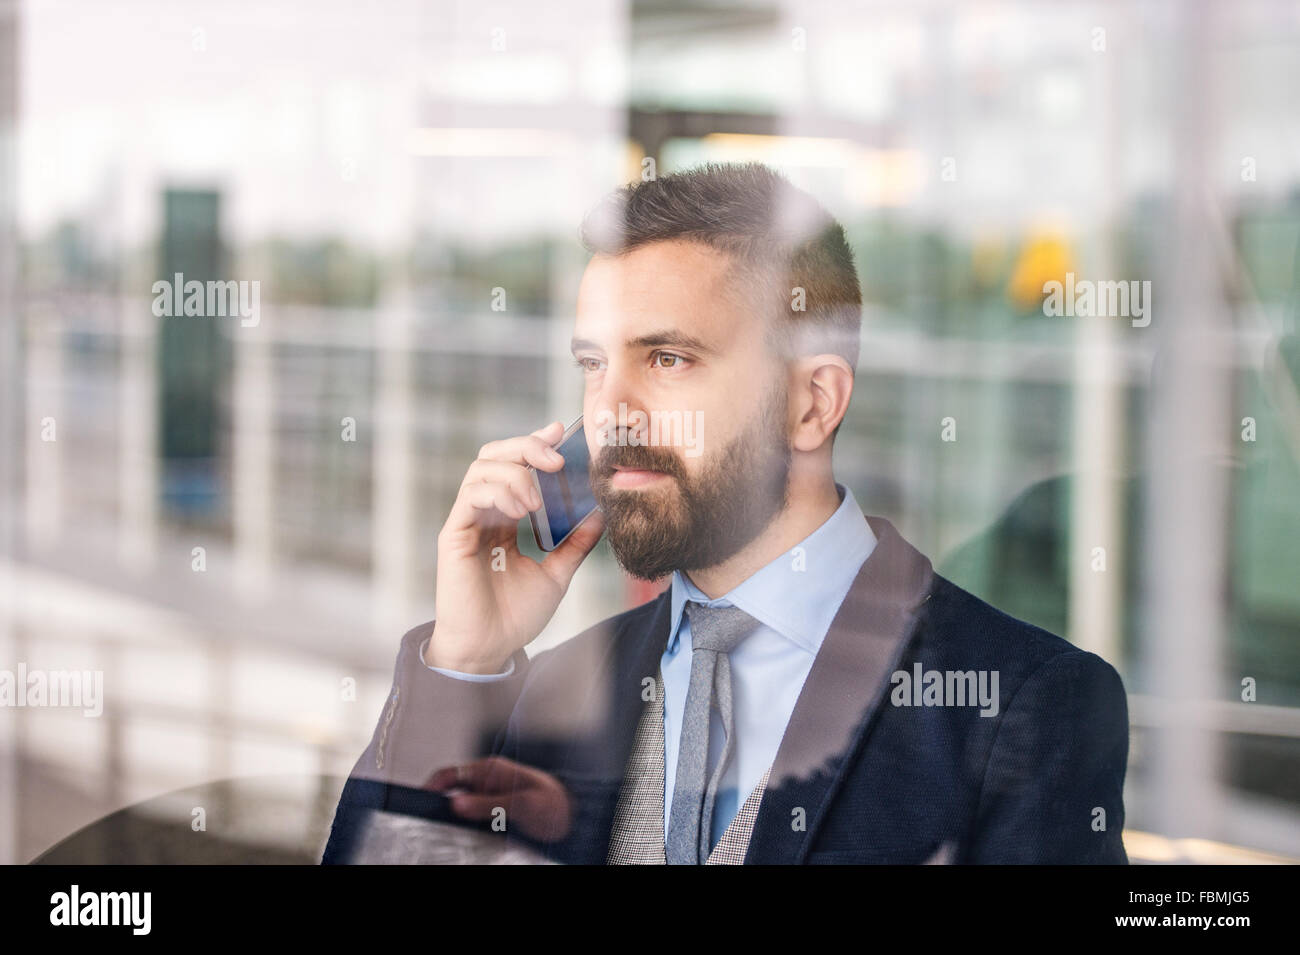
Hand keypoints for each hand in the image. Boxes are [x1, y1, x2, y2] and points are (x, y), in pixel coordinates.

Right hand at [427, 756, 572, 842]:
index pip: (449, 774)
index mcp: (490, 770)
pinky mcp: (492, 810)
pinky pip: (470, 816)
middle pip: (450, 791)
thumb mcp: (521, 805)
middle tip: (427, 823)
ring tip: (442, 832)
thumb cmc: (552, 804)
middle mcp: (485, 780)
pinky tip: (461, 835)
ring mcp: (488, 795)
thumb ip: (489, 803)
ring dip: (452, 817)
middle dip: (438, 805)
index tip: (418, 803)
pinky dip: (463, 825)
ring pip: (459, 806)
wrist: (572, 816)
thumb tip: (455, 803)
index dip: (431, 787)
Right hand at [428, 420, 604, 672]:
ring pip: (482, 468)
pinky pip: (470, 495)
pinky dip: (498, 491)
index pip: (516, 465)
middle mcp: (484, 513)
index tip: (561, 431)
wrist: (490, 649)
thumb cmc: (516, 616)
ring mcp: (467, 521)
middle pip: (495, 455)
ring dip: (515, 473)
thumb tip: (601, 514)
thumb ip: (576, 544)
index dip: (535, 442)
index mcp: (505, 517)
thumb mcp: (558, 574)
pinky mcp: (454, 534)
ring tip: (538, 501)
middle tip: (555, 458)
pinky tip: (521, 510)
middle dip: (526, 446)